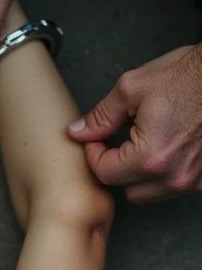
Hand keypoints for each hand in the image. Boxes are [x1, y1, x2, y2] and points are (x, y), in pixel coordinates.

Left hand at [67, 44, 201, 203]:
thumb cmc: (189, 76)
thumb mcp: (134, 88)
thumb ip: (102, 116)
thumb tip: (78, 132)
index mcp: (151, 158)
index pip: (105, 174)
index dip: (94, 155)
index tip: (97, 140)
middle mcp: (173, 176)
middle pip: (126, 190)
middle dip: (117, 168)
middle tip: (120, 141)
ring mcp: (192, 181)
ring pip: (150, 193)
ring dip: (140, 175)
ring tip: (146, 142)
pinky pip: (172, 187)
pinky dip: (164, 174)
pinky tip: (165, 149)